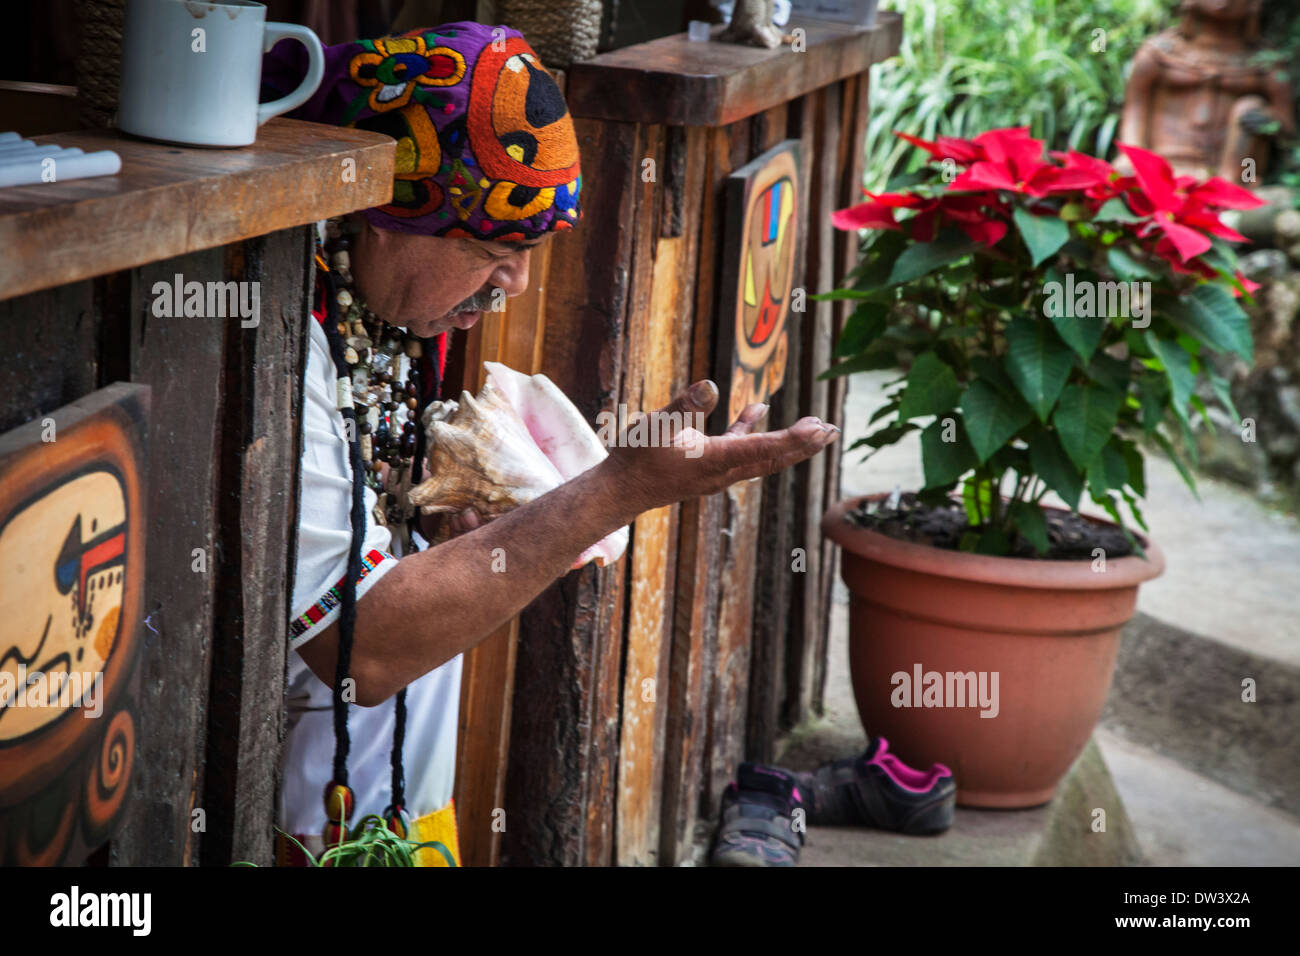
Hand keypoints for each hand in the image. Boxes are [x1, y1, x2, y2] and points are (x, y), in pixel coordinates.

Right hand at [601, 379, 838, 513]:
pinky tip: (759, 409)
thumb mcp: (657, 425)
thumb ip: (685, 404)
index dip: (794, 438)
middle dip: (805, 445)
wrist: (619, 491)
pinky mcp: (707, 466)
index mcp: (716, 460)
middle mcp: (723, 471)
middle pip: (774, 458)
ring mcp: (717, 471)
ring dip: (789, 442)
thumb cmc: (635, 458)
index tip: (820, 428)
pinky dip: (752, 431)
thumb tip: (712, 385)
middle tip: (833, 431)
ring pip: (762, 456)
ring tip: (816, 429)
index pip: (765, 450)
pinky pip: (738, 448)